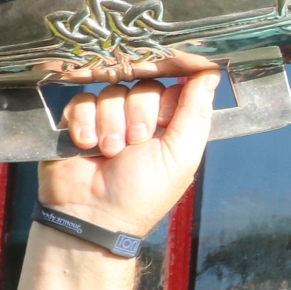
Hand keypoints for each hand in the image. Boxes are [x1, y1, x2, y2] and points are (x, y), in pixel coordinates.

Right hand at [37, 72, 219, 237]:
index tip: (163, 123)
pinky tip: (87, 145)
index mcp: (170, 125)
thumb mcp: (180, 155)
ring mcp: (109, 116)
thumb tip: (212, 73)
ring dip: (110, 124)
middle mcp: (140, 117)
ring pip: (112, 92)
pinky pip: (82, 101)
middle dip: (138, 116)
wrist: (94, 216)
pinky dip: (84, 123)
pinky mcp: (79, 120)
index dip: (166, 102)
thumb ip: (196, 113)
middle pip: (143, 87)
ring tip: (109, 153)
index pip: (174, 87)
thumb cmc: (142, 194)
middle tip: (133, 144)